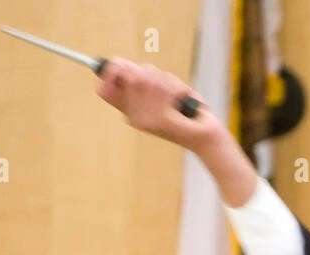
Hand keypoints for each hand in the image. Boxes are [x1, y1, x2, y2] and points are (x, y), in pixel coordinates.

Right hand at [96, 58, 219, 152]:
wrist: (205, 137)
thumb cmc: (184, 112)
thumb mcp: (160, 91)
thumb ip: (140, 78)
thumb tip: (119, 63)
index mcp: (130, 112)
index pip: (104, 90)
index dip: (109, 74)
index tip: (120, 66)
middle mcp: (133, 118)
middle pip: (129, 76)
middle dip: (150, 72)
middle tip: (164, 85)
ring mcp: (145, 121)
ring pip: (147, 78)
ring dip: (165, 80)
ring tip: (176, 95)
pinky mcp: (160, 121)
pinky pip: (164, 88)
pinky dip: (177, 87)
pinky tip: (182, 99)